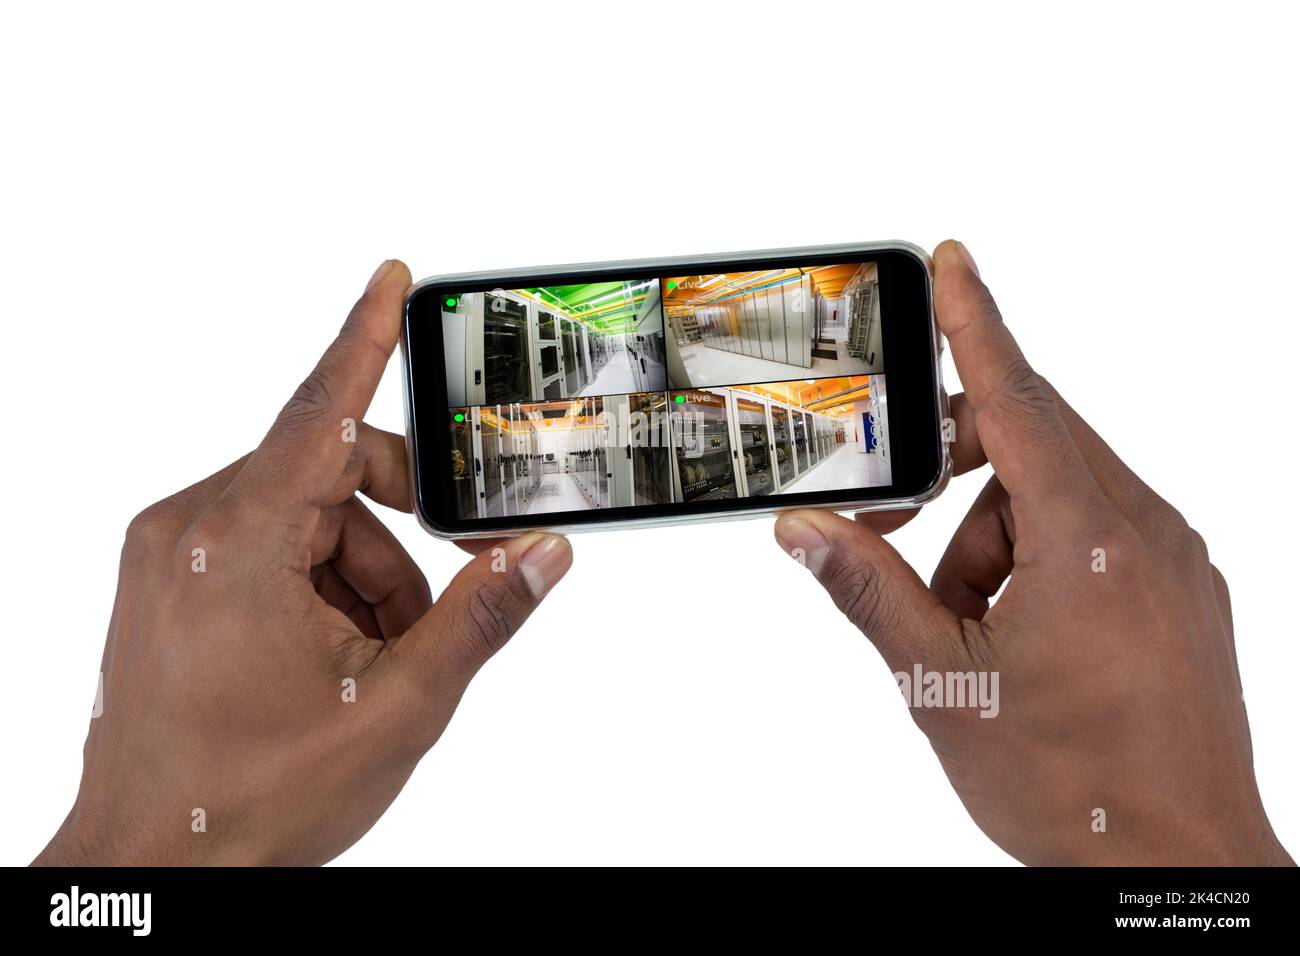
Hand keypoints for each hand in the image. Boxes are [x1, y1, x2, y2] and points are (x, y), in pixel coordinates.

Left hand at [34, 260, 571, 865]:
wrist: (149, 870)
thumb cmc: (245, 801)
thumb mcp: (394, 709)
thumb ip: (479, 619)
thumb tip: (542, 556)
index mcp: (237, 544)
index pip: (316, 411)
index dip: (364, 338)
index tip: (392, 279)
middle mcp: (191, 529)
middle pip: (327, 474)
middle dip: (398, 534)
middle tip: (437, 603)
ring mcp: (171, 555)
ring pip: (303, 518)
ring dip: (362, 576)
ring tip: (373, 663)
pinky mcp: (168, 580)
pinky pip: (265, 546)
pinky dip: (317, 586)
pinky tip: (331, 660)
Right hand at [774, 241, 1292, 865]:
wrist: (1176, 865)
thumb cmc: (1071, 787)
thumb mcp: (940, 682)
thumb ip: (866, 590)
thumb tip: (803, 531)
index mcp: (1089, 546)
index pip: (1018, 401)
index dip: (977, 324)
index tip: (953, 261)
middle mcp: (1145, 534)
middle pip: (1031, 446)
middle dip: (951, 477)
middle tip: (890, 525)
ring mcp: (1174, 561)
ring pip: (1058, 497)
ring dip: (990, 540)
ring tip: (965, 628)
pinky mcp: (1183, 589)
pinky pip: (1096, 533)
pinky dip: (1037, 559)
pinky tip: (1014, 633)